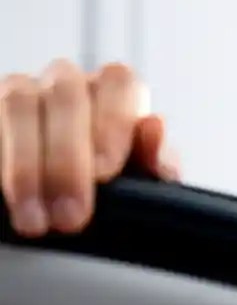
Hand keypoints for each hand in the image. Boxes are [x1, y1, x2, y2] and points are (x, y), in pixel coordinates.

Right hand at [0, 59, 178, 237]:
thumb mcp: (137, 181)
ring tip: (34, 223)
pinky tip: (6, 198)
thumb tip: (154, 125)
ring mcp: (21, 94)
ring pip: (19, 105)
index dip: (112, 124)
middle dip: (67, 159)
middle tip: (71, 216)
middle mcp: (66, 83)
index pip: (119, 81)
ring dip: (26, 168)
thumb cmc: (110, 191)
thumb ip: (154, 158)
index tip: (104, 174)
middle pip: (66, 95)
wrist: (60, 208)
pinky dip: (3, 163)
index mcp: (112, 90)